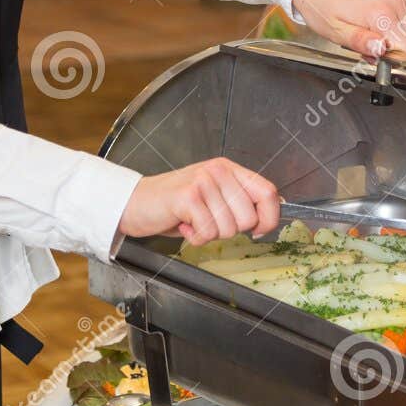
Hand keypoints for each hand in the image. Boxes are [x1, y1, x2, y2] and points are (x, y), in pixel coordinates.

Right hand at [117, 158, 280, 246]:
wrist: (136, 202)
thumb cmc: (175, 204)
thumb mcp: (213, 197)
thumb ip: (239, 201)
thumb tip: (269, 217)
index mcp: (229, 169)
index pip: (268, 192)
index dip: (269, 218)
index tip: (258, 231)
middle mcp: (218, 170)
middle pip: (249, 217)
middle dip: (229, 230)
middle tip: (208, 220)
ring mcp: (203, 181)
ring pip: (228, 228)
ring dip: (209, 234)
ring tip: (193, 220)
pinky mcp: (188, 197)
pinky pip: (207, 232)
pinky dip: (195, 237)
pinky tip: (183, 224)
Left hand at [291, 0, 405, 60]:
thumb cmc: (321, 3)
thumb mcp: (334, 31)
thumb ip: (360, 42)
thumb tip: (381, 50)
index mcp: (378, 12)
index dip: (398, 59)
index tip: (383, 59)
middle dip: (398, 48)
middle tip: (374, 46)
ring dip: (402, 35)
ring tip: (376, 32)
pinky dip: (402, 20)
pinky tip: (383, 20)